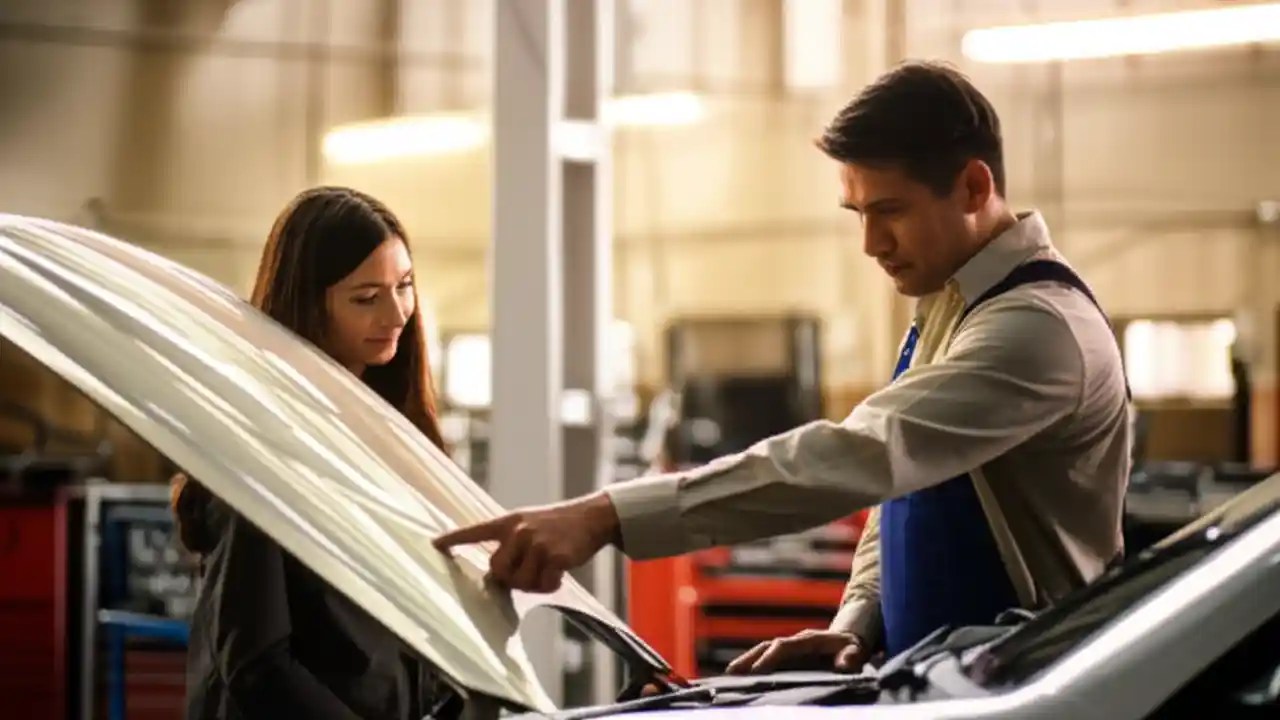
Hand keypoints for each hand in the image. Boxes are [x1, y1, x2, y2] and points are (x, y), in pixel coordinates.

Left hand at [432, 492, 620, 592]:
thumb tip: (497, 577)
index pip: (475, 530)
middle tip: (530, 570)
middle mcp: (519, 531)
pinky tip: (561, 571)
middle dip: (511, 578)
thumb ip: (510, 544)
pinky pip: (543, 586)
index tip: (434, 544)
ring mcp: (537, 543)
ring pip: (520, 582)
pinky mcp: (555, 556)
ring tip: (548, 568)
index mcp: (509, 522)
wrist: (591, 516)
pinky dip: (552, 585)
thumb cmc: (557, 526)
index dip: (454, 539)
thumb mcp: (529, 524)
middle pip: (498, 571)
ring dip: (534, 583)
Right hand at [725, 630, 867, 674]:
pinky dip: (752, 664)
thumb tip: (844, 664)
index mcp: (809, 640)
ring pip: (763, 651)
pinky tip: (741, 677)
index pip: (784, 646)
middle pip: (767, 646)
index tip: (758, 670)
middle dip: (749, 658)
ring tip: (729, 675)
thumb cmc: (853, 648)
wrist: (851, 640)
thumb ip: (851, 657)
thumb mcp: (857, 652)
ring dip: (746, 661)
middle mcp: (795, 642)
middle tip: (731, 672)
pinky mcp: (788, 657)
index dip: (770, 657)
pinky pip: (766, 658)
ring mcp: (790, 649)